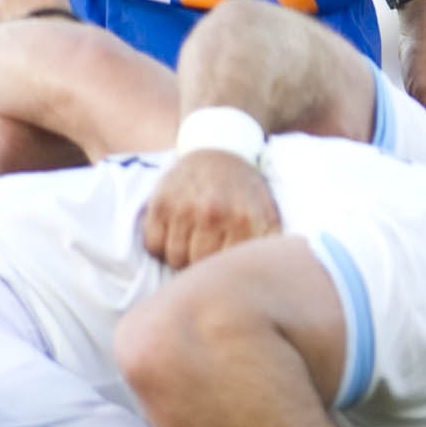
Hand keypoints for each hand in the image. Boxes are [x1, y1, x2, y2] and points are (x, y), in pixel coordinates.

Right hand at [137, 149, 281, 268]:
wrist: (219, 151)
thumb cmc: (246, 190)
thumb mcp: (267, 214)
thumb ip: (272, 245)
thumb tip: (272, 275)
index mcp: (242, 220)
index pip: (226, 268)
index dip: (223, 272)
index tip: (224, 267)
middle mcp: (212, 214)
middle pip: (198, 265)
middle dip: (201, 266)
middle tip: (206, 255)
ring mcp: (183, 209)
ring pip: (173, 258)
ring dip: (180, 258)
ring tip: (191, 245)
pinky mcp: (160, 203)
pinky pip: (153, 244)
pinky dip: (160, 247)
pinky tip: (174, 236)